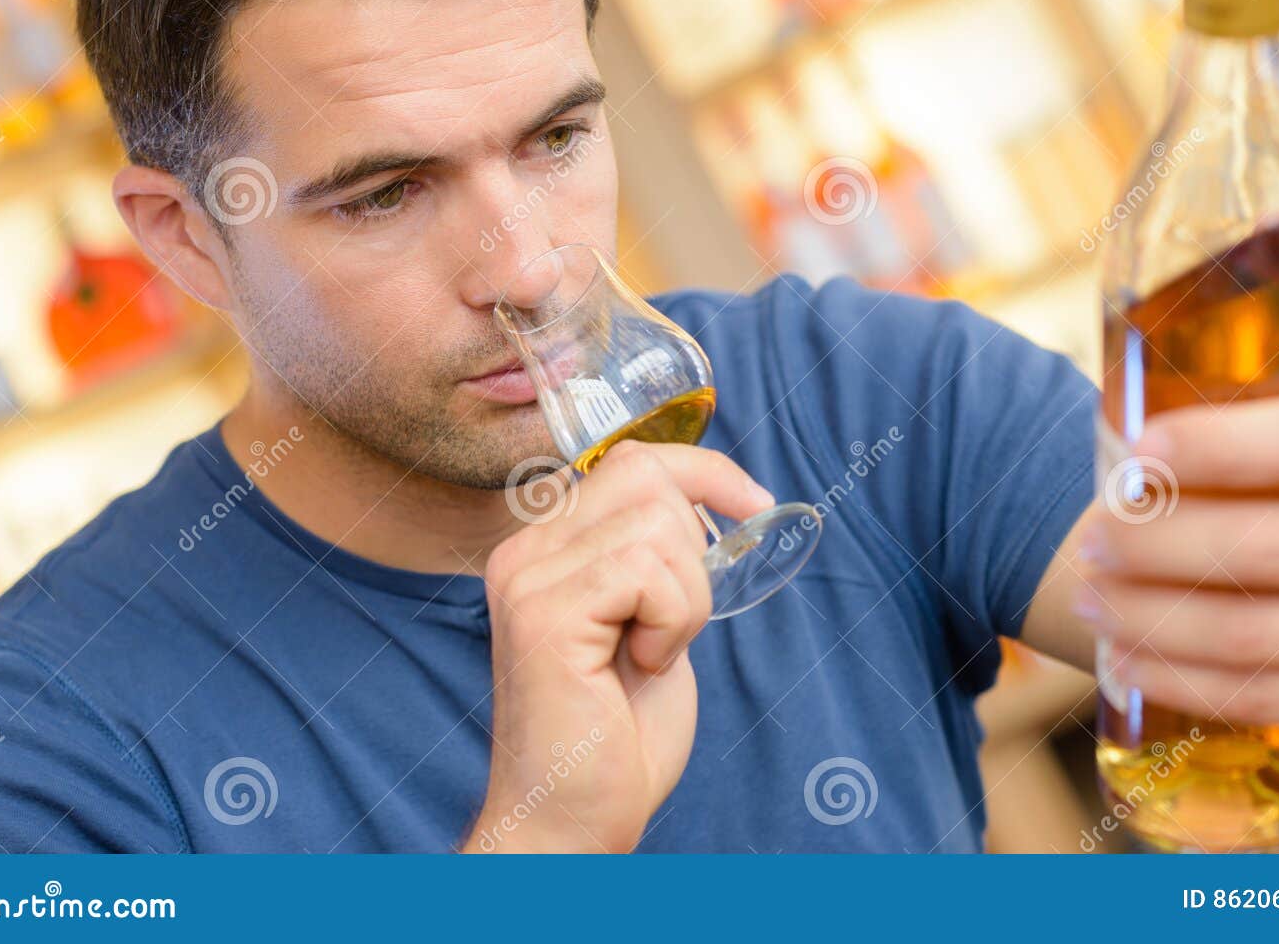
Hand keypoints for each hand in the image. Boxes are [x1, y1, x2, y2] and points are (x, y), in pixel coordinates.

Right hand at [465, 441, 773, 852]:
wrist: (574, 818)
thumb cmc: (617, 732)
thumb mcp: (650, 618)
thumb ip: (656, 555)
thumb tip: (703, 496)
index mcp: (545, 547)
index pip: (631, 459)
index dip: (704, 470)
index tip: (754, 503)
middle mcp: (524, 551)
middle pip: (646, 475)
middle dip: (695, 547)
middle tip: (674, 622)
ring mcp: (527, 579)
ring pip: (657, 526)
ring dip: (686, 598)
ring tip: (650, 653)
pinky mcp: (544, 615)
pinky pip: (647, 571)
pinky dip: (673, 620)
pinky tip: (641, 664)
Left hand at [1076, 387, 1278, 757]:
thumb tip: (1221, 272)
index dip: (1220, 443)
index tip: (1136, 449)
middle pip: (1264, 546)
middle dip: (1155, 544)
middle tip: (1092, 538)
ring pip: (1250, 631)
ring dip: (1149, 617)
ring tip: (1090, 598)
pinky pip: (1260, 697)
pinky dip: (1179, 678)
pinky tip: (1127, 658)